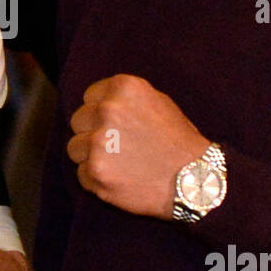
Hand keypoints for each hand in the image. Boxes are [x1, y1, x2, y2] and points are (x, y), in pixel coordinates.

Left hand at [67, 74, 209, 218]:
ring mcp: (99, 142)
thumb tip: (97, 103)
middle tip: (116, 147)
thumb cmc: (179, 143)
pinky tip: (120, 180)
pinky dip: (96, 180)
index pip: (89, 97)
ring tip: (118, 165)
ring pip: (74, 148)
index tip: (114, 126)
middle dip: (92, 133)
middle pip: (78, 121)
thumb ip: (125, 100)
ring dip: (90, 157)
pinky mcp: (96, 171)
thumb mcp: (158, 103)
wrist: (196, 181)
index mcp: (123, 89)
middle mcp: (108, 110)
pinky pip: (81, 174)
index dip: (100, 112)